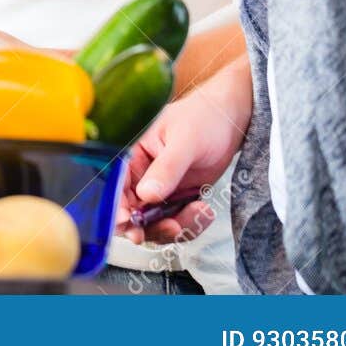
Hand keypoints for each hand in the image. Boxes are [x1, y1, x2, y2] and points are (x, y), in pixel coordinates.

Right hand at [118, 65, 250, 243]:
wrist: (231, 121)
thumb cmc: (203, 117)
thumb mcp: (185, 140)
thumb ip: (166, 168)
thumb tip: (146, 195)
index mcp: (131, 155)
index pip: (115, 184)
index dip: (116, 205)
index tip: (128, 222)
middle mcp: (141, 175)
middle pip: (130, 211)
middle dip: (147, 225)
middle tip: (169, 228)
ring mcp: (159, 190)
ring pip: (154, 223)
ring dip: (174, 227)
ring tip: (198, 211)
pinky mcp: (177, 200)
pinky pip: (176, 223)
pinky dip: (190, 224)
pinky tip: (205, 210)